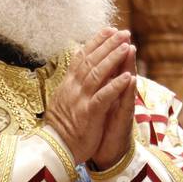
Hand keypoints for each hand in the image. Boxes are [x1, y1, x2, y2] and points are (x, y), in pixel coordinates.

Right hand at [44, 28, 134, 166]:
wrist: (54, 151)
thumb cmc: (60, 128)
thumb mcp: (62, 101)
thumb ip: (71, 84)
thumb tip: (75, 68)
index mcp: (68, 85)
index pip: (82, 57)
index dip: (96, 42)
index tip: (109, 30)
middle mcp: (73, 89)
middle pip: (91, 61)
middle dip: (108, 45)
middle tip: (123, 32)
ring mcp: (80, 101)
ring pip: (98, 74)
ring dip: (113, 59)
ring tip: (127, 47)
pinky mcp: (89, 114)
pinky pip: (104, 97)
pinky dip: (116, 86)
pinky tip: (128, 76)